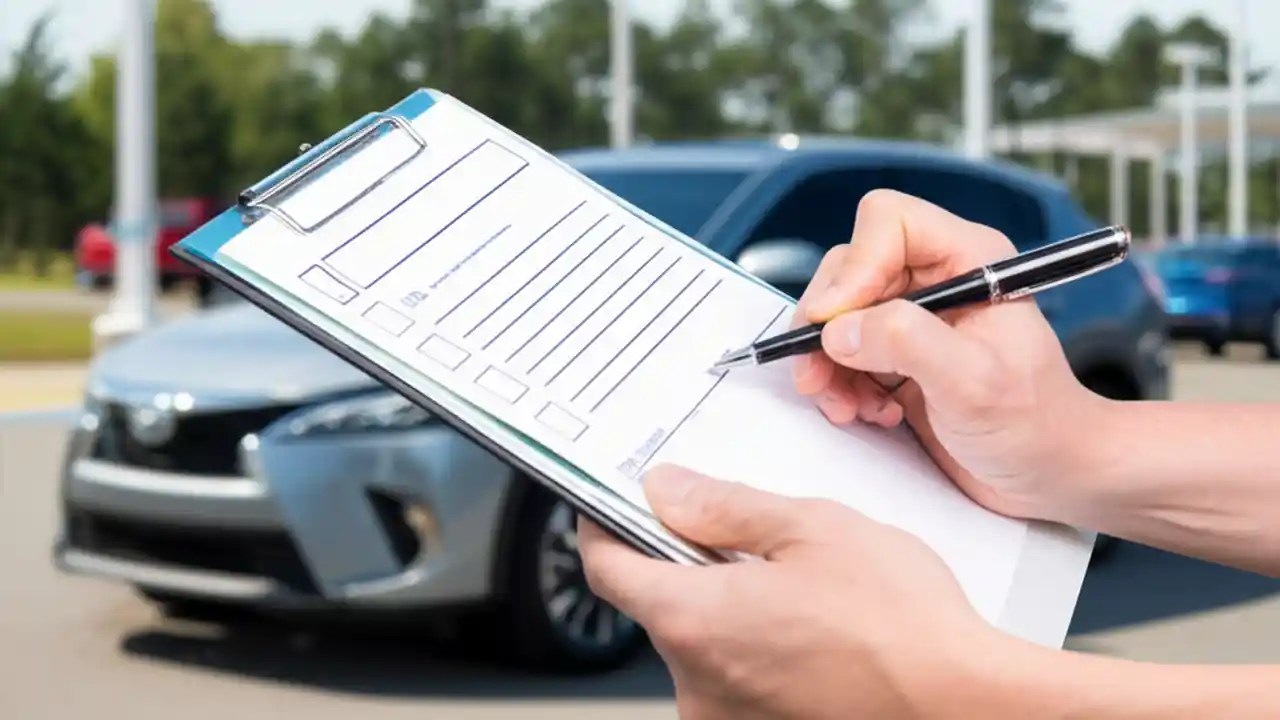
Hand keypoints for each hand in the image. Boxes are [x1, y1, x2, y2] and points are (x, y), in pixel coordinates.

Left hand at [580, 466, 1021, 719]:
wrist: (966, 706)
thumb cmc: (903, 626)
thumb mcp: (812, 529)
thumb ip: (723, 506)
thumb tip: (667, 489)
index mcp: (696, 619)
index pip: (606, 567)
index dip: (601, 526)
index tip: (610, 503)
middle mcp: (696, 682)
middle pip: (656, 604)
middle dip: (683, 563)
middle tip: (734, 533)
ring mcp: (725, 719)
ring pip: (699, 643)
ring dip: (724, 607)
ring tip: (791, 586)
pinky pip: (732, 679)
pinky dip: (751, 647)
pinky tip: (805, 629)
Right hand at [793, 190, 1100, 520]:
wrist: (1047, 473)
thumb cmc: (1034, 424)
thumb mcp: (972, 382)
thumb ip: (906, 343)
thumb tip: (838, 330)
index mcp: (968, 259)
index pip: (888, 223)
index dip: (854, 268)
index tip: (834, 324)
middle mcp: (936, 277)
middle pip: (848, 269)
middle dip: (826, 325)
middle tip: (817, 375)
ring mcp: (912, 317)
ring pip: (836, 314)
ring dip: (827, 362)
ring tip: (848, 406)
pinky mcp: (895, 355)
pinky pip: (841, 352)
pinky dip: (839, 384)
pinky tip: (867, 412)